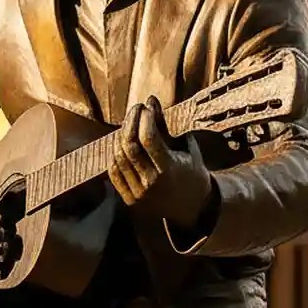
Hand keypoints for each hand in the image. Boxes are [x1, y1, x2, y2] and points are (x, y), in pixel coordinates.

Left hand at [109, 96, 213, 228]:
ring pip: (119, 158)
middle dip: (130, 122)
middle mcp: (151, 183)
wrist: (193, 207)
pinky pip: (114, 173)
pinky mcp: (130, 200)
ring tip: (130, 125)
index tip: (145, 106)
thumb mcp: (185, 147)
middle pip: (130, 147)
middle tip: (135, 110)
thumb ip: (166, 126)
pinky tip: (123, 145)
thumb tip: (151, 101)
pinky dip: (116, 156)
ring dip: (121, 137)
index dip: (144, 118)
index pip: (148, 139)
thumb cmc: (192, 171)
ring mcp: (139, 194)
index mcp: (169, 170)